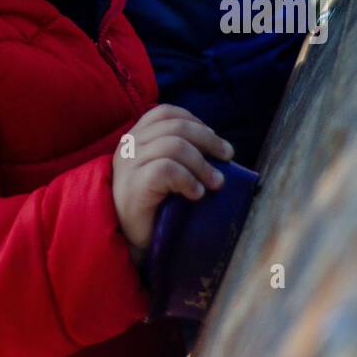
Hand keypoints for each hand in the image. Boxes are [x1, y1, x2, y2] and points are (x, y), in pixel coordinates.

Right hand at [111, 104, 233, 258]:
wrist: (130, 243)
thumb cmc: (153, 208)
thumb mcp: (165, 173)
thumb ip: (180, 154)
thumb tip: (220, 148)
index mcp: (136, 138)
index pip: (165, 113)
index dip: (194, 121)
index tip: (214, 139)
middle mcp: (129, 145)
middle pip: (175, 126)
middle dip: (207, 139)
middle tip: (227, 158)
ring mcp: (129, 165)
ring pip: (174, 146)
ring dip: (202, 163)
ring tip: (216, 183)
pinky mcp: (134, 185)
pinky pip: (167, 169)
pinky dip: (188, 179)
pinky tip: (197, 193)